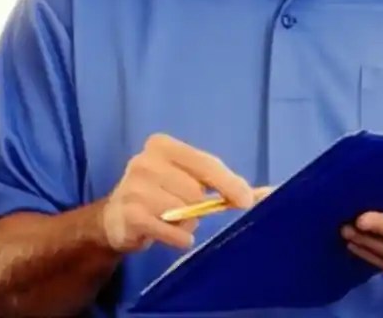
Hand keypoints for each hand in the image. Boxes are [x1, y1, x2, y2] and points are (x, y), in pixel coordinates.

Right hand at [101, 133, 254, 252]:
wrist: (116, 217)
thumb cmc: (160, 193)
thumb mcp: (187, 179)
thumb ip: (222, 183)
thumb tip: (266, 194)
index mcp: (162, 145)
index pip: (205, 163)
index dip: (228, 183)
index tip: (246, 201)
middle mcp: (145, 161)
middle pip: (195, 191)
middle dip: (197, 207)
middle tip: (183, 210)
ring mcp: (134, 187)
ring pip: (183, 212)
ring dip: (185, 223)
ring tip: (170, 220)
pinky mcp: (129, 214)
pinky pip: (170, 231)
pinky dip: (177, 237)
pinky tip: (168, 234)